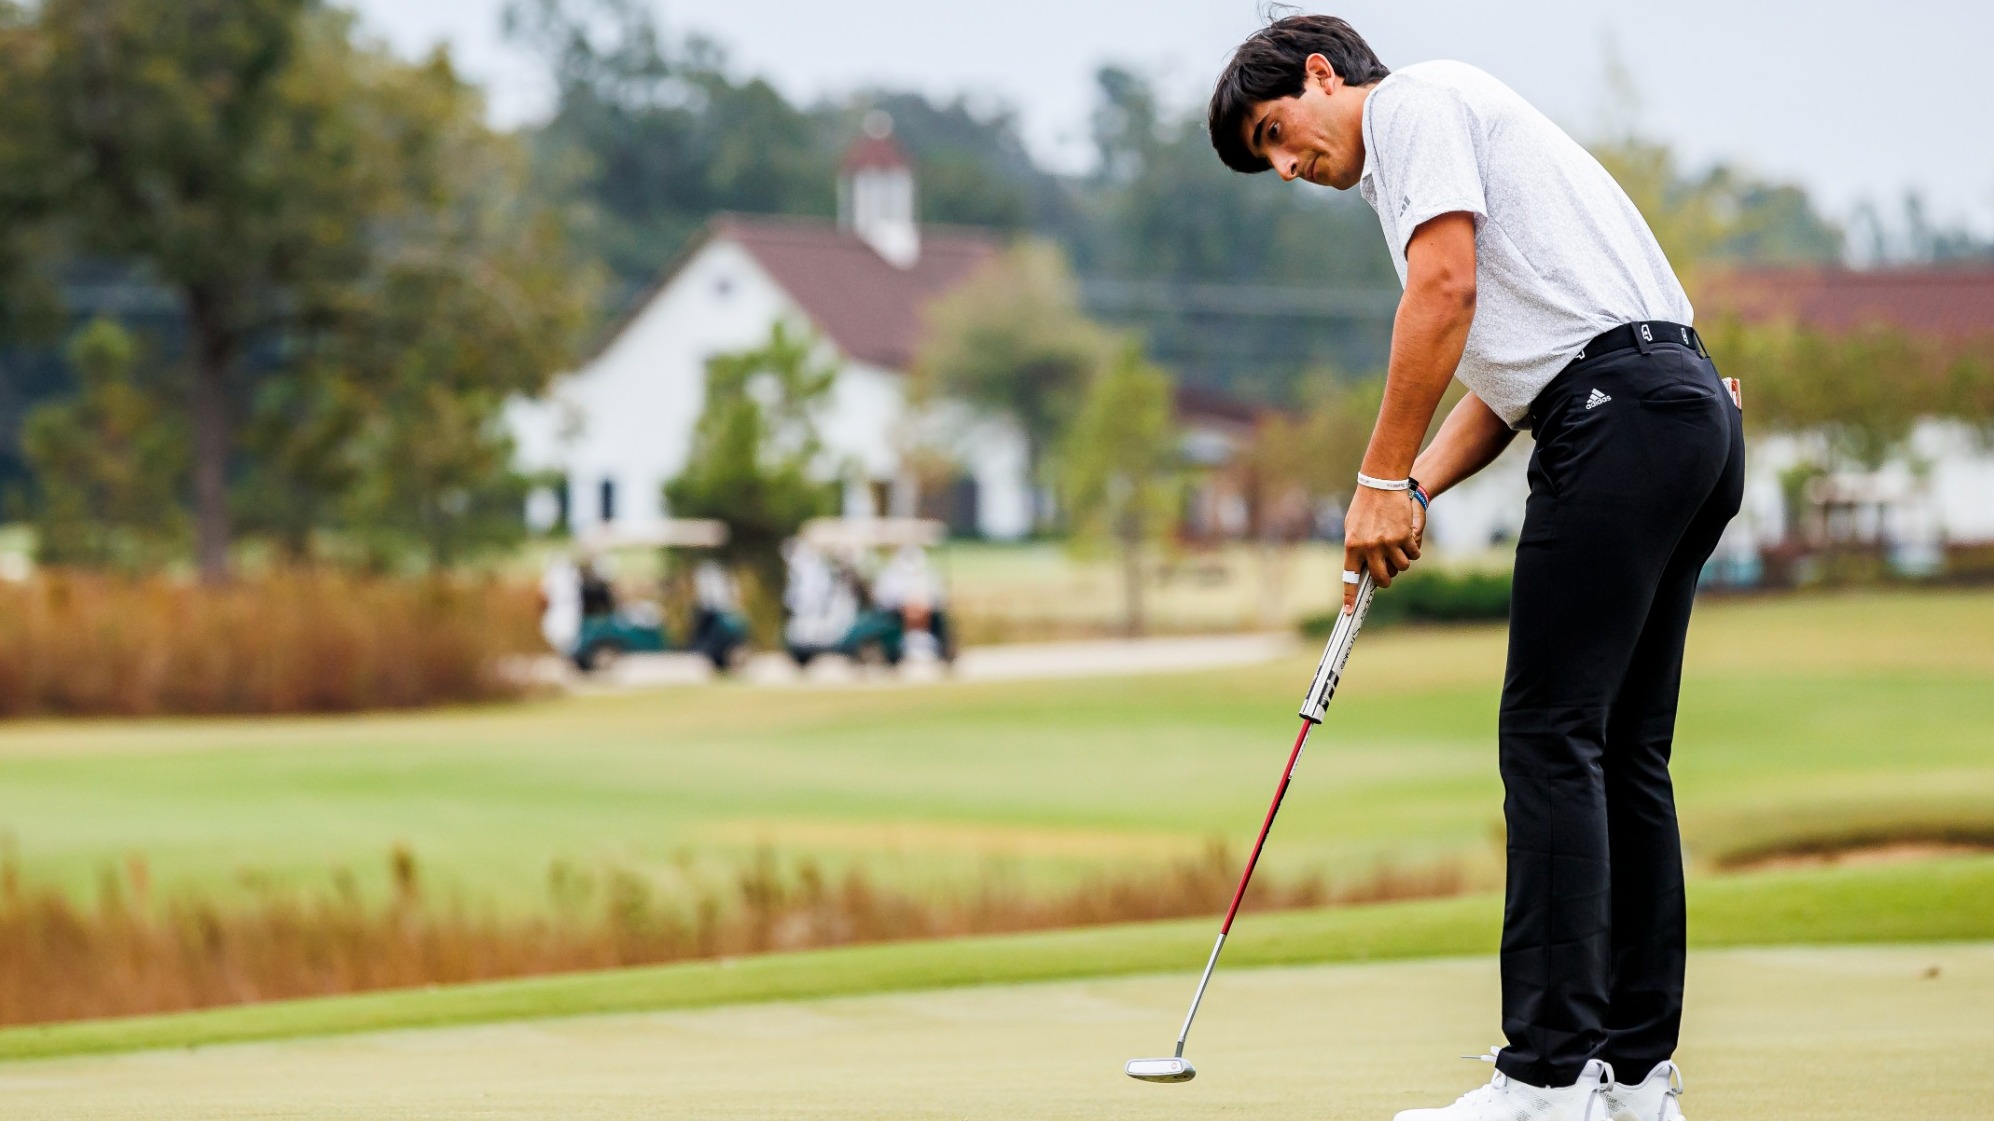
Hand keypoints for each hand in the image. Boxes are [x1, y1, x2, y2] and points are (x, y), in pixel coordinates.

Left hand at [1342, 485, 1424, 612]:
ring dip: (1402, 562)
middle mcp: (1369, 548)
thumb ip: (1356, 548)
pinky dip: (1413, 551)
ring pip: (1401, 568)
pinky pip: (1413, 555)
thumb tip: (1359, 568)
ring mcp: (1388, 543)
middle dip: (1386, 580)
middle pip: (1381, 578)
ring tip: (1398, 549)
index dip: (1350, 596)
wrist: (1382, 484)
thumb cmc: (1365, 505)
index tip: (1350, 611)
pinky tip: (1409, 541)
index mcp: (1352, 546)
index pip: (1350, 577)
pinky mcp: (1404, 537)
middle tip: (1387, 574)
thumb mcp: (1352, 526)